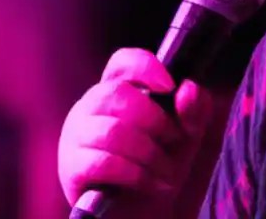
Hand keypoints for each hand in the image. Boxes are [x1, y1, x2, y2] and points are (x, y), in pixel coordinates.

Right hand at [58, 49, 212, 216]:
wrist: (142, 213)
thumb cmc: (159, 167)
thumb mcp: (186, 138)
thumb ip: (194, 111)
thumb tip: (188, 89)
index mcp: (116, 91)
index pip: (122, 62)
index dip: (144, 66)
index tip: (169, 85)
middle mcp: (90, 108)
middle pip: (116, 94)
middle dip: (155, 120)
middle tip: (174, 141)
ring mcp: (75, 137)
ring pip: (111, 131)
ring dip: (150, 153)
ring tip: (167, 173)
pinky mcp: (72, 168)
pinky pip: (103, 162)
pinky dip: (137, 174)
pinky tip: (153, 184)